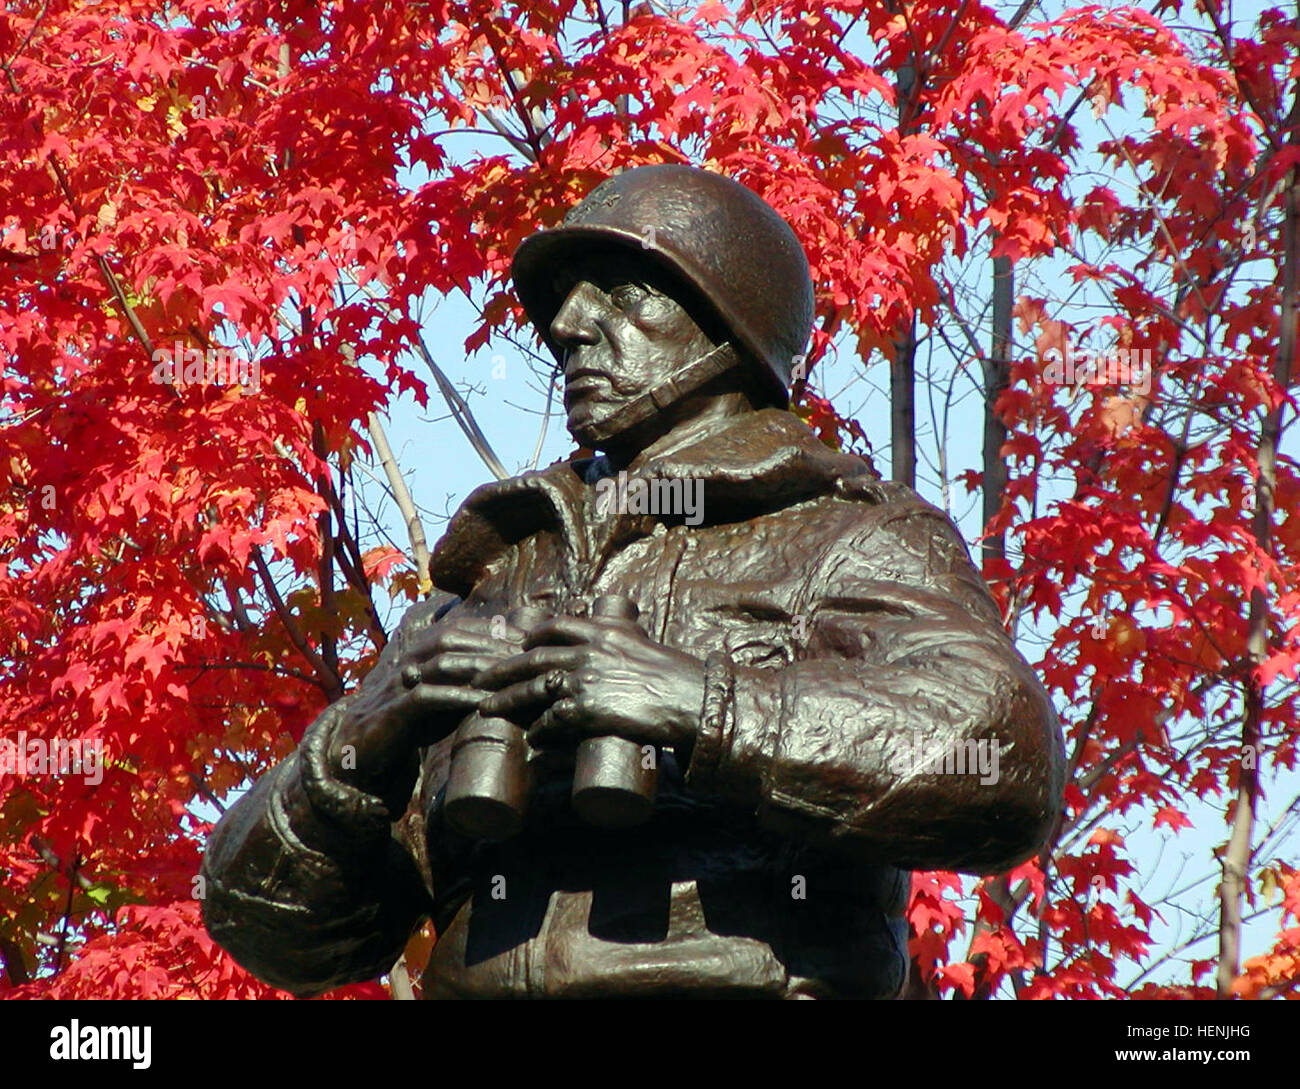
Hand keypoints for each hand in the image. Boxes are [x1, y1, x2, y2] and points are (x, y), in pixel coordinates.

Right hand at [329, 612, 532, 795]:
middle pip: (453, 638)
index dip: (495, 628)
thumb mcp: (445, 695)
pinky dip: (457, 697)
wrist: (362, 751)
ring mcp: (398, 684)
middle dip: (492, 643)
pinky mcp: (393, 712)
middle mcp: (408, 660)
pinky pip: (427, 697)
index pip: (460, 627)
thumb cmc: (412, 722)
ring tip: (512, 674)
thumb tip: (514, 670)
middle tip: (527, 654)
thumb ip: (470, 680)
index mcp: (418, 651)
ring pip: (442, 662)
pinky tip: (483, 702)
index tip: (529, 637)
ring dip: (480, 666)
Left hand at [474, 616, 705, 750]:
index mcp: (603, 632)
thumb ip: (624, 643)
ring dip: (506, 700)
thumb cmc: (678, 675)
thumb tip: (618, 649)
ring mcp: (585, 680)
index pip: (556, 626)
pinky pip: (551, 720)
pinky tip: (530, 737)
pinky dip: (537, 729)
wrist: (692, 698)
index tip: (519, 644)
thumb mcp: (645, 645)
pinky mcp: (587, 710)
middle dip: (502, 669)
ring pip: (533, 688)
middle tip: (481, 679)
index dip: (532, 635)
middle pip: (532, 658)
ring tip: (487, 709)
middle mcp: (588, 651)